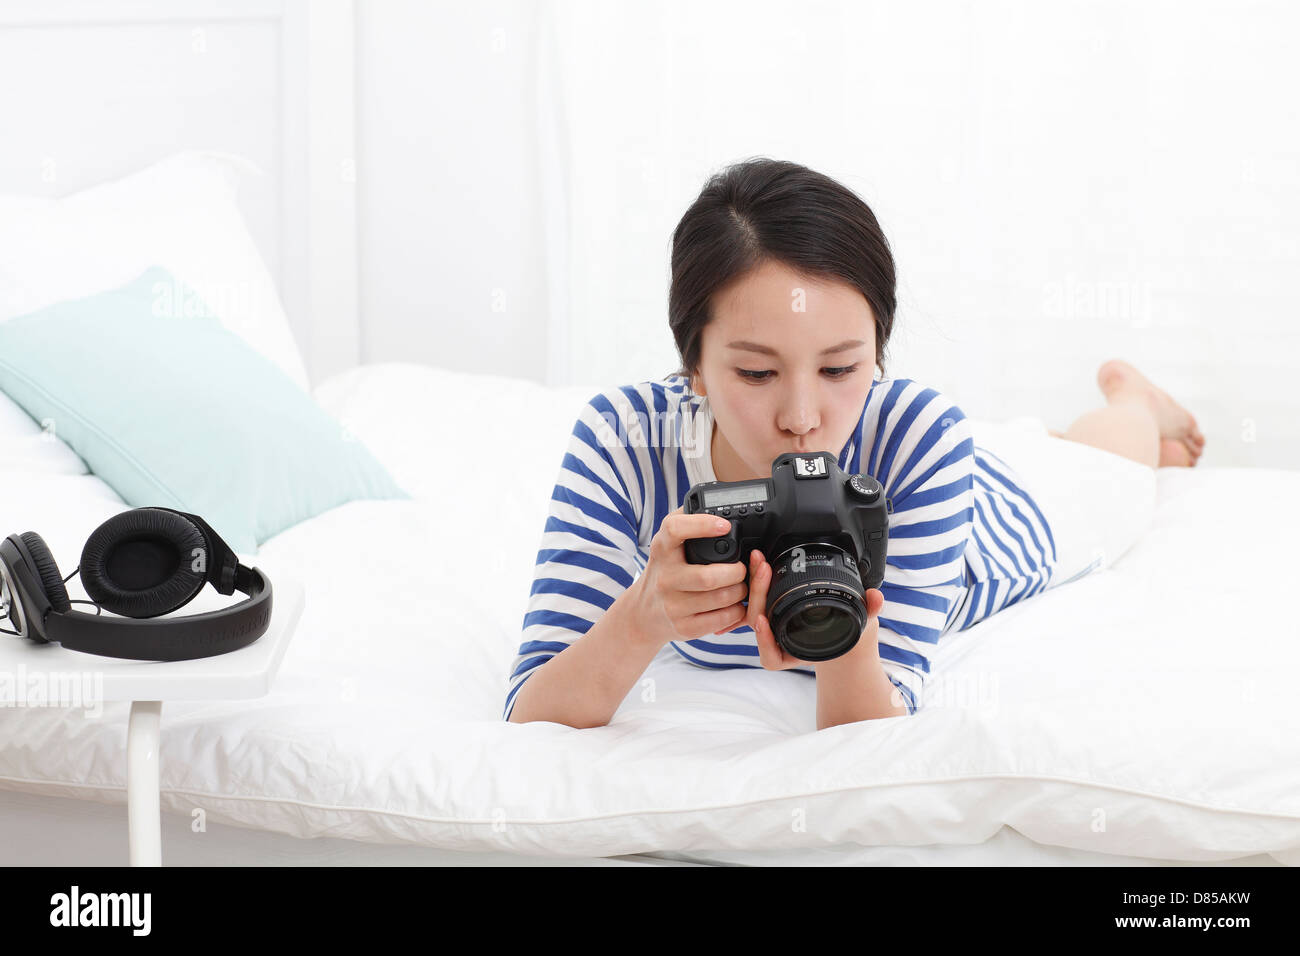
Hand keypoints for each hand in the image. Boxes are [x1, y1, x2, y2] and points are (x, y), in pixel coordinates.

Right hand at [628, 505, 750, 646]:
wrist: (643, 613)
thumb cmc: (664, 571)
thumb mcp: (666, 543)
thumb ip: (686, 520)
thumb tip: (713, 502)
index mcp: (662, 548)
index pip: (676, 530)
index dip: (702, 525)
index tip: (725, 525)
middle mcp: (665, 577)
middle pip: (709, 576)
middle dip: (737, 571)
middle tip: (742, 568)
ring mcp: (673, 605)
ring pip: (720, 599)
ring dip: (741, 591)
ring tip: (741, 585)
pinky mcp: (684, 627)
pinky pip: (721, 619)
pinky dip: (736, 611)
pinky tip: (734, 603)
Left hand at [742, 548, 884, 669]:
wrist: (843, 633)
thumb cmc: (848, 632)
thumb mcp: (862, 624)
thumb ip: (869, 611)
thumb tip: (876, 596)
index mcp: (797, 653)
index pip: (772, 657)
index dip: (764, 642)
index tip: (762, 620)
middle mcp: (781, 640)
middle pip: (756, 623)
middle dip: (758, 594)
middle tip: (765, 569)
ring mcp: (773, 624)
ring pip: (753, 608)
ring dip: (754, 583)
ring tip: (761, 561)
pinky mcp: (770, 608)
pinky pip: (756, 599)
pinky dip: (755, 582)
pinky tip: (758, 565)